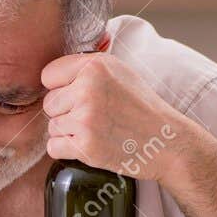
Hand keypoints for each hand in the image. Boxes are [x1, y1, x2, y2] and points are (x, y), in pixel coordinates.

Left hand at [40, 51, 187, 181]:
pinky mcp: (85, 146)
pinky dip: (68, 151)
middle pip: (49, 103)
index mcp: (95, 65)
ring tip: (97, 131)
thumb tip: (56, 69)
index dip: (61, 88)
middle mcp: (87, 88)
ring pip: (52, 127)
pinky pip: (54, 147)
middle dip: (66, 112)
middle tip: (94, 117)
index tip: (78, 96)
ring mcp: (85, 118)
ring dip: (69, 133)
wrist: (168, 143)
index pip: (48, 75)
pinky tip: (91, 145)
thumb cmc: (144, 108)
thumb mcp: (121, 72)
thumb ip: (88, 67)